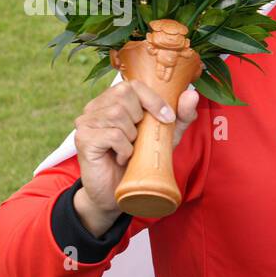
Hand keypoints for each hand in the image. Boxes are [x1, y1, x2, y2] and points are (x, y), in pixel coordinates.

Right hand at [72, 80, 199, 233]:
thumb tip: (192, 93)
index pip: (133, 84)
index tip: (167, 118)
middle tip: (138, 139)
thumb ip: (180, 116)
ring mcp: (86, 121)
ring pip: (117, 114)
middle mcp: (96, 106)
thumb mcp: (166, 137)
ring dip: (132, 136)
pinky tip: (122, 158)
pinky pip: (112, 135)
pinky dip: (125, 149)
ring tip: (130, 150)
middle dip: (140, 119)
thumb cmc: (141, 160)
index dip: (153, 99)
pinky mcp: (83, 139)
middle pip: (124, 94)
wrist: (120, 192)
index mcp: (114, 100)